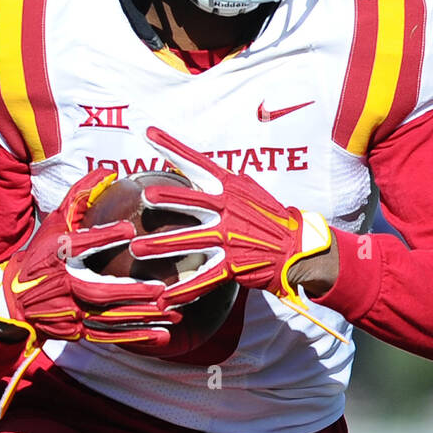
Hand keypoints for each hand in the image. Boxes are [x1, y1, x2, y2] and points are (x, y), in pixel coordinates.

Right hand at [0, 167, 182, 349]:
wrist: (14, 300)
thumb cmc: (41, 254)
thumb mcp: (55, 222)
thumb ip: (80, 196)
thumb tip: (109, 171)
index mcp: (55, 254)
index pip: (78, 246)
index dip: (102, 237)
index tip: (129, 230)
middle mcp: (61, 285)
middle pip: (96, 291)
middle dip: (129, 292)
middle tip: (160, 289)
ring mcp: (68, 312)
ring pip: (106, 319)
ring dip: (139, 318)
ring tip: (171, 314)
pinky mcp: (76, 331)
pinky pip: (108, 337)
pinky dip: (134, 338)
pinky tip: (161, 336)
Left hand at [128, 126, 333, 304]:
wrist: (295, 246)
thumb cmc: (266, 216)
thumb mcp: (245, 191)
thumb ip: (218, 182)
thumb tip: (193, 169)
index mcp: (229, 188)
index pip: (196, 162)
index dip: (172, 146)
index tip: (148, 133)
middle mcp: (228, 209)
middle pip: (193, 201)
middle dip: (169, 198)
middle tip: (145, 196)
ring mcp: (230, 238)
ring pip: (191, 241)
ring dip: (162, 246)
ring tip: (137, 249)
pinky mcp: (233, 264)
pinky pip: (204, 278)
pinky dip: (184, 290)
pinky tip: (165, 298)